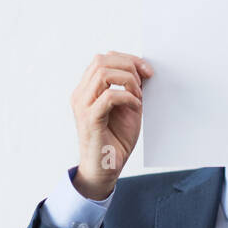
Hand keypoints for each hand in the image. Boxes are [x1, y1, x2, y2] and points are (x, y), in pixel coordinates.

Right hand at [71, 51, 153, 199]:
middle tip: (145, 79)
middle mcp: (80, 94)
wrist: (106, 169)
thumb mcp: (128, 108)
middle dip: (129, 65)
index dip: (127, 59)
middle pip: (101, 60)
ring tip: (138, 96)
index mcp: (86, 89)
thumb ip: (131, 88)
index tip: (147, 70)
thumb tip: (142, 70)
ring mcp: (83, 106)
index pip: (102, 59)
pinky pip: (109, 96)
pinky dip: (127, 97)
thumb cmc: (116, 140)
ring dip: (127, 80)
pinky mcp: (90, 119)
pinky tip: (135, 106)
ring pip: (103, 73)